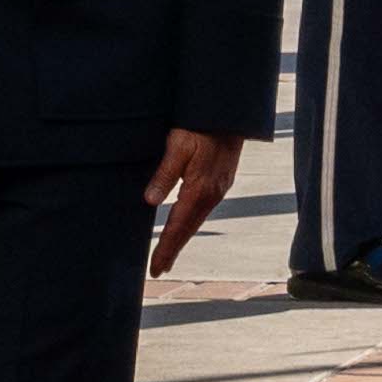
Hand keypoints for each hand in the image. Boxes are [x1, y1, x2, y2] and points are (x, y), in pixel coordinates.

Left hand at [144, 127, 241, 274]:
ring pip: (197, 220)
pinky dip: (191, 223)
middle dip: (173, 250)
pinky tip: (185, 224)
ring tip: (169, 252)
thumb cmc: (200, 125)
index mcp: (199, 190)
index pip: (178, 227)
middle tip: (159, 268)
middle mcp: (212, 195)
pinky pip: (203, 210)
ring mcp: (219, 189)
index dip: (166, 249)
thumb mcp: (177, 145)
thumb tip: (150, 201)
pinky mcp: (221, 182)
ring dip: (182, 237)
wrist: (230, 113)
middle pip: (189, 229)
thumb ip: (165, 174)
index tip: (156, 268)